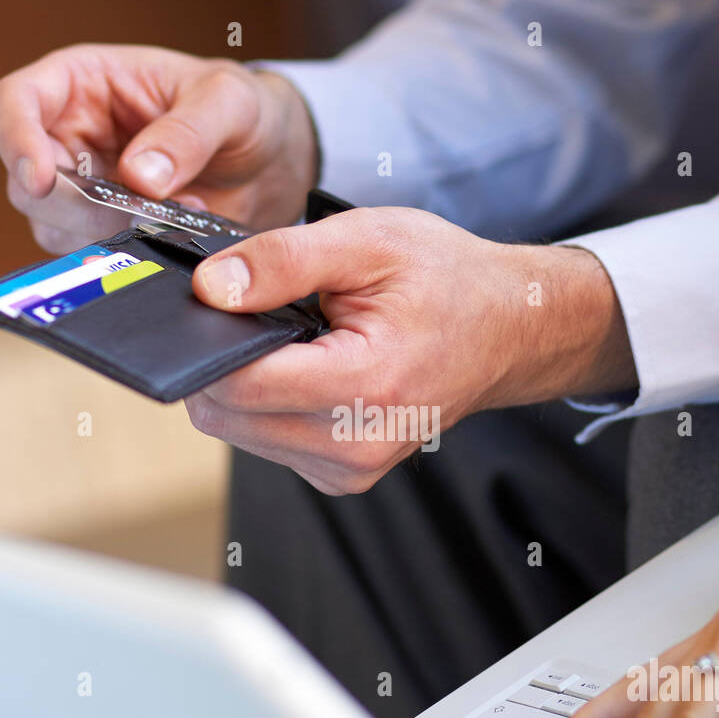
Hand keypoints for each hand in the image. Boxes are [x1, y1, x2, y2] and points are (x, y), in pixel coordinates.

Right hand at [0, 44, 317, 252]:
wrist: (271, 160)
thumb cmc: (242, 110)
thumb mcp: (228, 102)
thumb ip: (186, 133)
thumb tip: (139, 177)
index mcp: (81, 84)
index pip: (13, 103)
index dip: (15, 140)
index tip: (42, 179)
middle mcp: (70, 136)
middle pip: (26, 181)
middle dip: (74, 204)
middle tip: (134, 210)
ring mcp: (86, 189)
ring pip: (53, 226)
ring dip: (106, 233)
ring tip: (174, 212)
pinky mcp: (108, 232)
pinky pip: (92, 254)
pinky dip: (127, 253)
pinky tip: (174, 230)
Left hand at [185, 206, 636, 493]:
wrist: (510, 330)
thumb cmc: (450, 282)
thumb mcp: (367, 240)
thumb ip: (282, 261)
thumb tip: (210, 288)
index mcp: (365, 385)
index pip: (240, 384)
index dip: (208, 339)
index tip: (213, 300)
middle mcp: (355, 445)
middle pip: (228, 415)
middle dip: (222, 361)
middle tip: (258, 313)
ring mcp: (350, 470)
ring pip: (240, 433)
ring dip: (245, 385)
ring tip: (297, 341)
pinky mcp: (342, 477)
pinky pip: (268, 443)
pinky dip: (269, 405)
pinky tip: (308, 370)